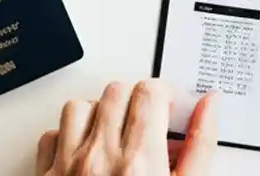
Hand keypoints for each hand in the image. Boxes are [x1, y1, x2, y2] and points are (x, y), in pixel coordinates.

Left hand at [35, 80, 218, 175]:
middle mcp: (100, 158)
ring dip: (100, 113)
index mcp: (140, 161)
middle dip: (136, 101)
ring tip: (115, 133)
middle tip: (147, 123)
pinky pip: (50, 137)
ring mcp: (67, 167)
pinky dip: (68, 137)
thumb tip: (209, 105)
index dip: (165, 94)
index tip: (169, 108)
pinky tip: (85, 150)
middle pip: (117, 91)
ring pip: (79, 107)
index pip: (150, 91)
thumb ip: (201, 146)